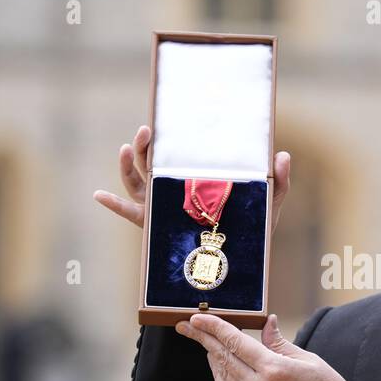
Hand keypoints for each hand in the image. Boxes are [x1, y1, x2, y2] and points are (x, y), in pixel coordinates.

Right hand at [94, 124, 292, 231]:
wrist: (244, 261)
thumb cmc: (253, 229)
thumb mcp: (270, 202)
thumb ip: (279, 180)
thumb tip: (281, 155)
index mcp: (196, 180)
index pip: (178, 154)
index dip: (167, 137)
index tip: (161, 119)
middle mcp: (174, 192)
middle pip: (152, 163)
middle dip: (145, 146)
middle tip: (147, 130)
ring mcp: (162, 208)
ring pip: (137, 182)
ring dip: (128, 165)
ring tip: (126, 148)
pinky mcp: (156, 227)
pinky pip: (130, 215)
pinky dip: (112, 204)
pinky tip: (98, 194)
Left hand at [176, 312, 362, 380]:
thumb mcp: (309, 360)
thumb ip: (281, 343)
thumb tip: (268, 324)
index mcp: (273, 369)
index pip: (235, 342)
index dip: (214, 327)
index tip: (198, 318)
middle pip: (222, 357)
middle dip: (203, 338)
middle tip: (186, 325)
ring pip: (223, 375)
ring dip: (211, 357)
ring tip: (204, 342)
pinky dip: (220, 376)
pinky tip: (219, 367)